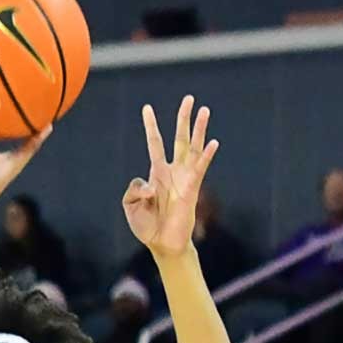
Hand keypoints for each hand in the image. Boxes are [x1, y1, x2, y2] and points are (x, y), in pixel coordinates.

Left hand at [123, 96, 219, 258]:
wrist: (162, 244)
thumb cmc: (146, 226)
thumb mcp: (130, 204)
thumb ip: (134, 189)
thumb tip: (149, 184)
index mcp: (156, 172)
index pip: (154, 143)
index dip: (150, 126)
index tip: (147, 107)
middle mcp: (173, 171)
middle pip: (179, 138)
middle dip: (184, 119)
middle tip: (189, 99)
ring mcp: (184, 178)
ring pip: (193, 148)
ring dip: (199, 129)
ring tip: (204, 110)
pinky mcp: (192, 188)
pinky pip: (200, 168)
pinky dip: (206, 155)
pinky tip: (212, 142)